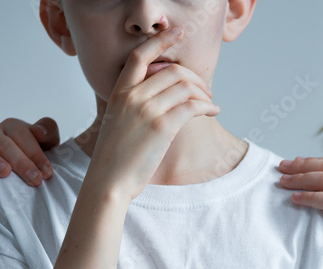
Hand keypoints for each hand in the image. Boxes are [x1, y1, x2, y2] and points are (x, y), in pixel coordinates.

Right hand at [0, 117, 61, 185]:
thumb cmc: (35, 154)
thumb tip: (40, 131)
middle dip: (21, 163)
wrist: (22, 167)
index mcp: (13, 126)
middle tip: (35, 180)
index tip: (47, 172)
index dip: (36, 153)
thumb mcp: (48, 142)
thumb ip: (48, 130)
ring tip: (5, 173)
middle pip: (5, 145)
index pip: (23, 135)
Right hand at [85, 27, 219, 199]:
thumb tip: (162, 92)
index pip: (140, 56)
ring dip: (204, 93)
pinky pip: (193, 106)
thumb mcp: (117, 120)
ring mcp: (146, 110)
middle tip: (205, 90)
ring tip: (210, 103)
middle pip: (173, 71)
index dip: (160, 41)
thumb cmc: (115, 156)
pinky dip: (208, 106)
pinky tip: (213, 112)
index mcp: (118, 92)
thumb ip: (133, 102)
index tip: (177, 32)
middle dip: (195, 78)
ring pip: (186, 87)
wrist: (108, 181)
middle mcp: (132, 97)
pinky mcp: (162, 127)